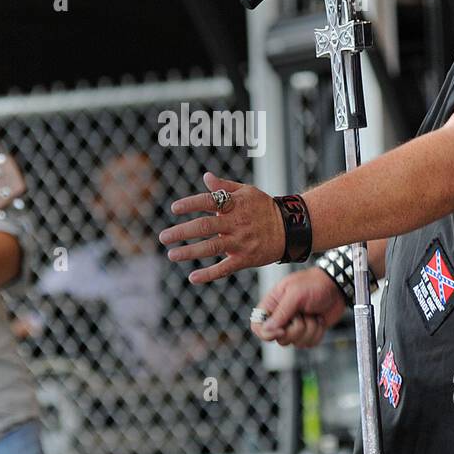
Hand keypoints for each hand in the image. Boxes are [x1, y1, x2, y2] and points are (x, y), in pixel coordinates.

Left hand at [159, 172, 284, 283]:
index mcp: (235, 204)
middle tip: (163, 237)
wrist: (290, 228)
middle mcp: (236, 223)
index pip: (209, 202)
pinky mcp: (245, 259)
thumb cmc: (264, 207)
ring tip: (172, 255)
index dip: (191, 204)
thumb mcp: (247, 192)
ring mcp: (240, 242)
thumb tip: (206, 176)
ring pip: (211, 247)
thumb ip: (224, 186)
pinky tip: (192, 277)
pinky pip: (225, 268)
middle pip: (205, 226)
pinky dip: (208, 274)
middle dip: (182, 232)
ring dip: (189, 252)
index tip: (174, 209)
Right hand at [251, 267, 346, 347]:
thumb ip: (281, 312)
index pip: (257, 326)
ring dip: (309, 329)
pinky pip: (308, 344)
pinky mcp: (308, 332)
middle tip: (303, 314)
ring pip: (295, 343)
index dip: (266, 333)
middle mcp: (281, 318)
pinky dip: (317, 333)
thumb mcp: (295, 293)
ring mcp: (295, 326)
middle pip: (278, 339)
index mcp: (272, 305)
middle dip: (296, 329)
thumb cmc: (314, 284)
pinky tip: (318, 319)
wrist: (336, 287)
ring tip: (312, 314)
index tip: (282, 330)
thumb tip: (267, 328)